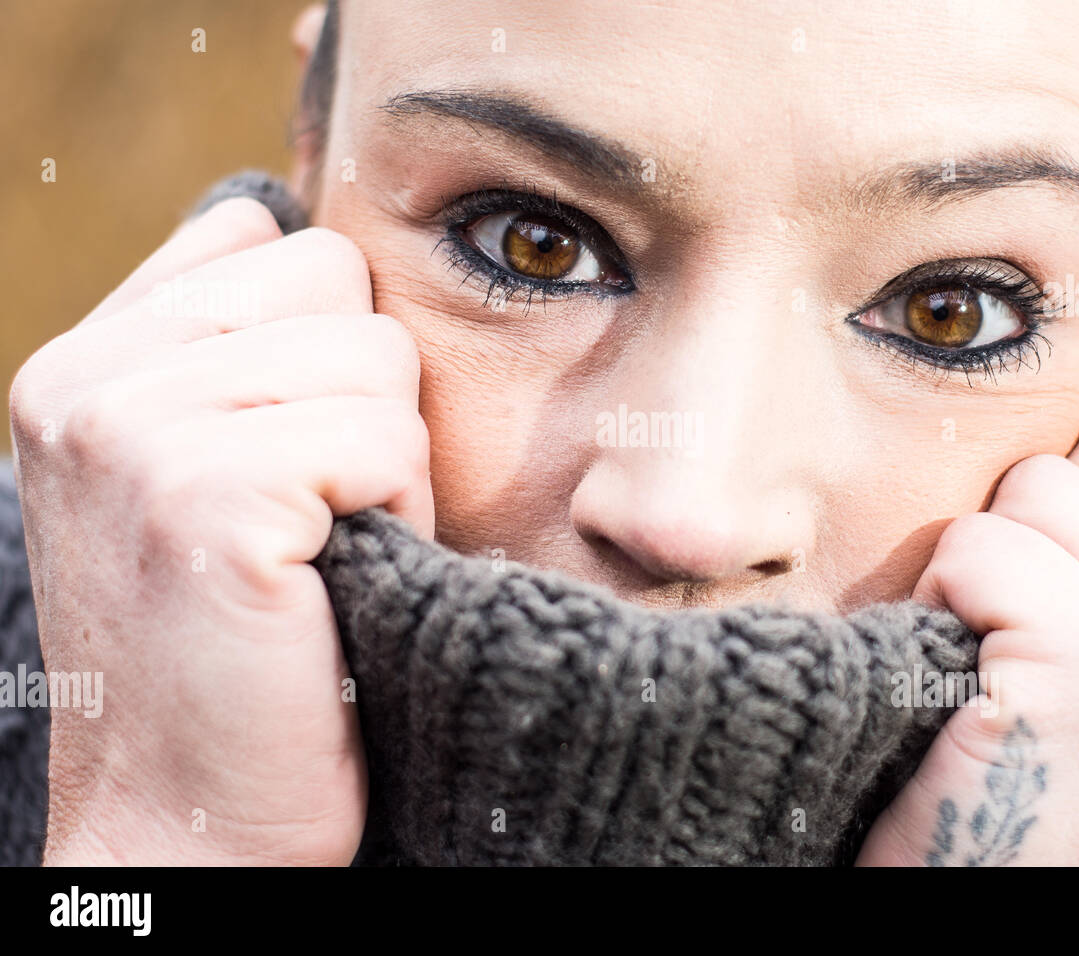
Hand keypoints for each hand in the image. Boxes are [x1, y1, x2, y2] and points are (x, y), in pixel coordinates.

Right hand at [9, 198, 433, 864]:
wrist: (196, 819)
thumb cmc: (244, 644)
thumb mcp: (205, 470)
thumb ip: (232, 346)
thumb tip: (287, 217)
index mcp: (88, 361)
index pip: (267, 238)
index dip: (322, 342)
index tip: (294, 452)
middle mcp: (91, 380)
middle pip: (338, 281)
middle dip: (365, 397)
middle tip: (316, 514)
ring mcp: (136, 431)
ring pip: (376, 356)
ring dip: (386, 461)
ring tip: (325, 551)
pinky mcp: (203, 496)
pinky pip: (384, 436)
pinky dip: (395, 510)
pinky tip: (337, 579)